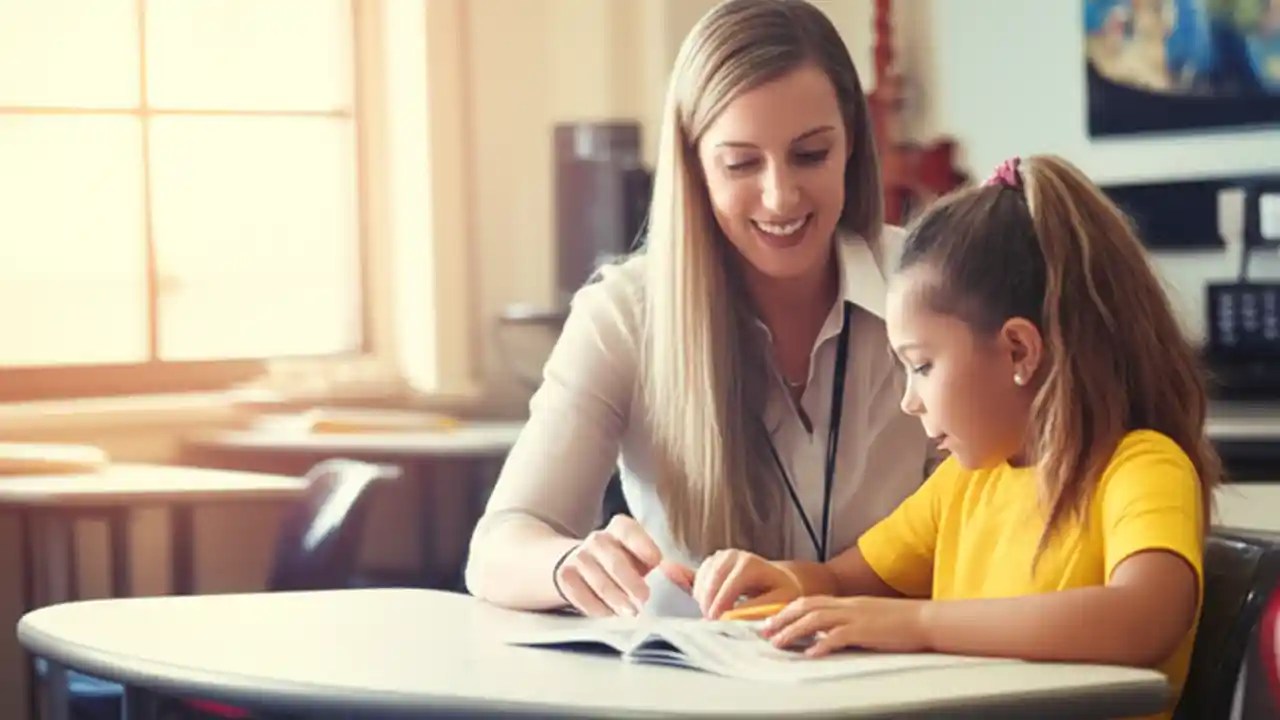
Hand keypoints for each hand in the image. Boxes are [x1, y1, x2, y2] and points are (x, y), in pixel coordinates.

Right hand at [555, 515, 668, 616]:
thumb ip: (664, 569)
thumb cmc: (619, 565)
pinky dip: (595, 606)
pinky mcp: (564, 576)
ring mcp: (578, 557)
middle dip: (630, 580)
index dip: (642, 544)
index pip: (628, 531)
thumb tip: (687, 578)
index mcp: (619, 530)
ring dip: (614, 598)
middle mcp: (597, 539)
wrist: (572, 565)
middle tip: (644, 598)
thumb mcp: (639, 560)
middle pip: (613, 559)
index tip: (657, 561)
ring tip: (630, 613)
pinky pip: (579, 593)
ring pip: (597, 578)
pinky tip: (608, 616)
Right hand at [693, 549, 802, 618]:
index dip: (721, 604)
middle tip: (710, 623)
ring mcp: (720, 556)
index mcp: (750, 564)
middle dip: (708, 604)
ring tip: (713, 617)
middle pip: (712, 580)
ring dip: (703, 600)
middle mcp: (732, 556)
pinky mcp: (712, 561)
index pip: (730, 584)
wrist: (777, 578)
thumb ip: (756, 608)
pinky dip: (698, 593)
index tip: (716, 621)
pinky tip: (706, 605)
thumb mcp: (778, 601)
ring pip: (702, 579)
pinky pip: (697, 577)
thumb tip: (731, 616)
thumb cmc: (780, 591)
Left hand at [761, 596, 930, 656]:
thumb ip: (847, 621)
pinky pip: (838, 636)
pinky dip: (821, 644)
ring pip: (815, 619)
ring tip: (778, 643)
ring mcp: (856, 616)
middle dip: (782, 618)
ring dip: (793, 631)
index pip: (809, 601)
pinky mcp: (865, 630)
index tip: (772, 622)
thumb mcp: (868, 616)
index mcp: (847, 602)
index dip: (787, 610)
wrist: (926, 619)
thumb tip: (826, 634)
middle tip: (765, 632)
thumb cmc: (900, 622)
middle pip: (806, 606)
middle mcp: (847, 605)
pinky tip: (810, 654)